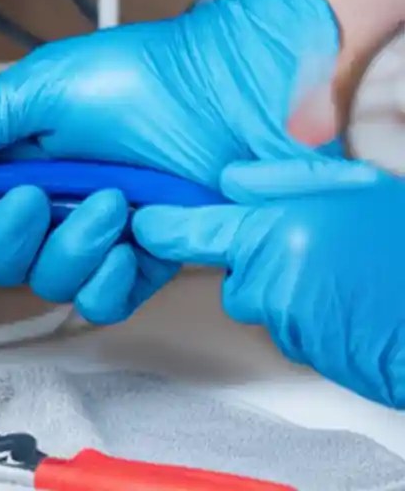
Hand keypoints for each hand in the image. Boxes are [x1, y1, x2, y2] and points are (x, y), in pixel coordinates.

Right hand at [0, 0, 340, 323]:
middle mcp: (47, 206)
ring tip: (112, 202)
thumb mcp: (35, 92)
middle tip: (35, 198)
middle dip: (6, 236)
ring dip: (69, 248)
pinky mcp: (141, 262)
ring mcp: (93, 236)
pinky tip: (130, 240)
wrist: (229, 90)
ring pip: (45, 281)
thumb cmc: (140, 76)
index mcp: (12, 164)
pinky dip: (108, 280)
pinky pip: (102, 301)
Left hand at [133, 158, 404, 408]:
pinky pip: (281, 328)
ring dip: (283, 295)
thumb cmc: (401, 248)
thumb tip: (229, 181)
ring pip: (254, 297)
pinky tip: (344, 310)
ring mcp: (285, 302)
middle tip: (319, 259)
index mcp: (287, 213)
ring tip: (340, 283)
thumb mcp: (356, 189)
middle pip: (230, 265)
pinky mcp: (298, 340)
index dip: (166, 228)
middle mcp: (276, 256)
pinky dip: (304, 323)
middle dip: (258, 262)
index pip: (201, 225)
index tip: (142, 226)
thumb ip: (288, 180)